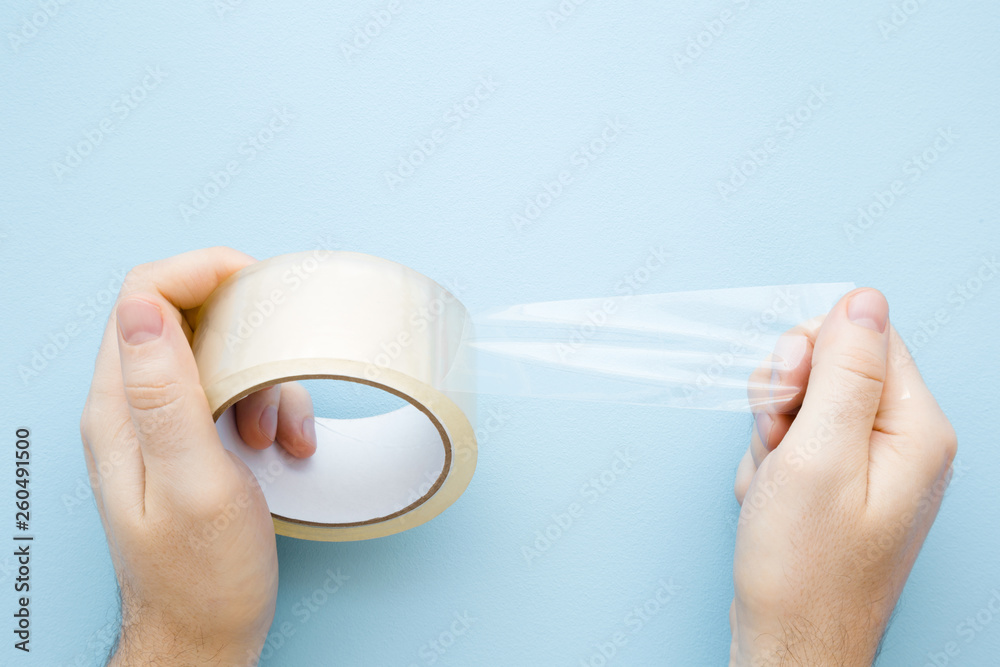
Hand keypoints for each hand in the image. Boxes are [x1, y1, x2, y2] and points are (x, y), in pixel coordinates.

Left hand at [79, 248, 316, 665]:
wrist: (203, 633)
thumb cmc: (203, 574)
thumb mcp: (197, 483)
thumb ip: (168, 395)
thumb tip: (146, 307)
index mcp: (120, 408)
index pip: (143, 296)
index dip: (202, 273)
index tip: (258, 285)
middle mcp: (131, 407)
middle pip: (184, 317)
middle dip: (246, 333)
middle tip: (282, 362)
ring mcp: (158, 423)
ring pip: (217, 355)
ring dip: (264, 380)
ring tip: (280, 433)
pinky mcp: (188, 440)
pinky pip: (230, 392)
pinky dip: (267, 406)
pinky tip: (281, 445)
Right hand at [730, 288, 956, 665]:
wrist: (788, 644)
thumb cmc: (803, 569)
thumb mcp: (818, 456)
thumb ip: (843, 372)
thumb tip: (864, 300)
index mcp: (915, 429)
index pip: (864, 337)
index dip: (810, 356)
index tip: (789, 400)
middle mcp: (901, 442)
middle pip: (830, 367)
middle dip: (784, 399)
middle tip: (780, 445)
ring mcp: (870, 464)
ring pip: (802, 404)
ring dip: (770, 435)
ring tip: (776, 483)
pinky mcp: (841, 483)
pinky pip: (793, 440)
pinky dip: (770, 461)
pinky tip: (773, 497)